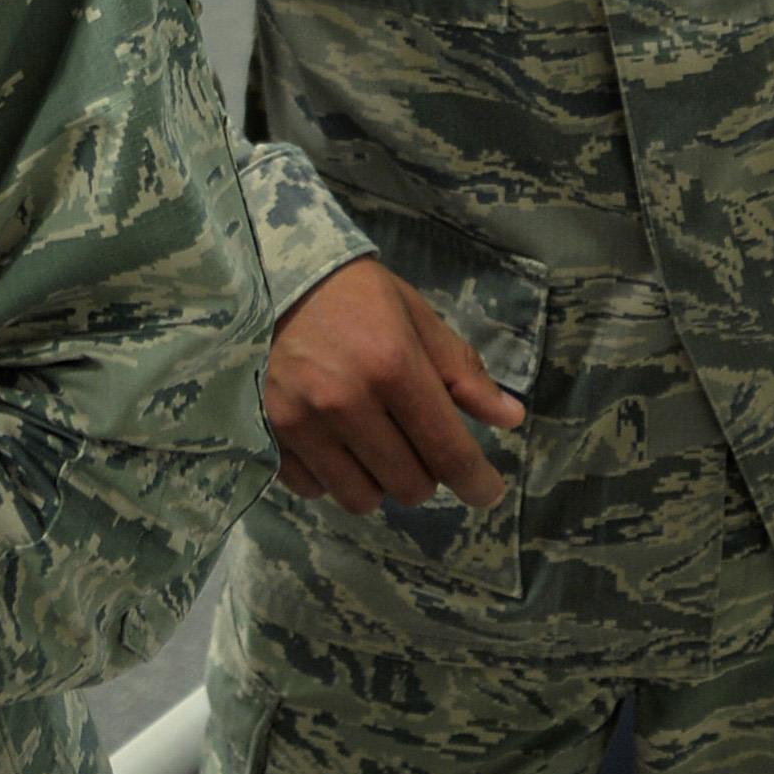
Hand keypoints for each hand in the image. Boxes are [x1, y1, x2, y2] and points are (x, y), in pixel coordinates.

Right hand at [262, 259, 522, 514]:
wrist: (262, 275)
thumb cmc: (350, 292)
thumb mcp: (414, 316)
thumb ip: (461, 371)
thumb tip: (511, 419)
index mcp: (393, 365)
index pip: (448, 451)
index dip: (477, 482)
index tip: (486, 491)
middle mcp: (346, 400)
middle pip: (409, 485)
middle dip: (425, 473)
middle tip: (417, 444)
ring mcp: (301, 421)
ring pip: (361, 498)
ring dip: (378, 481)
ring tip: (374, 446)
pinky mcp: (267, 433)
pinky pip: (314, 490)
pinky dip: (332, 477)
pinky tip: (333, 444)